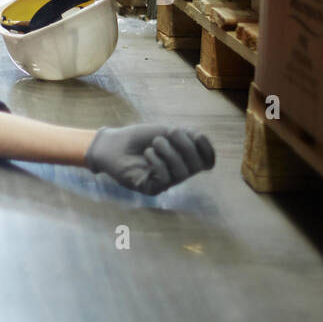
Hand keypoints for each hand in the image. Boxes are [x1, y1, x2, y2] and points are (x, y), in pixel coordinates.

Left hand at [85, 124, 215, 194]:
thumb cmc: (140, 138)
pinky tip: (148, 153)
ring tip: (155, 143)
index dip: (207, 149)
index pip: (208, 161)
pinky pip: (165, 179)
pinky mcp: (151, 189)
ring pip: (182, 174)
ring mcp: (165, 183)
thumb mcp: (167, 132)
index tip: (195, 135)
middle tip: (169, 132)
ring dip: (170, 153)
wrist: (114, 144)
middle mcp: (178, 173)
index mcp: (185, 159)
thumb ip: (187, 135)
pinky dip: (158, 162)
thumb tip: (199, 139)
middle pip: (197, 166)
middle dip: (186, 146)